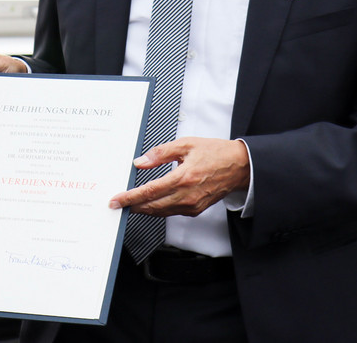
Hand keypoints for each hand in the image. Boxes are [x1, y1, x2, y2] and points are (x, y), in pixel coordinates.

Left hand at [108, 137, 249, 217]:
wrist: (239, 166)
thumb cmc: (216, 153)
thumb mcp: (186, 144)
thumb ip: (160, 153)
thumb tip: (140, 162)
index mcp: (183, 178)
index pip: (149, 191)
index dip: (130, 197)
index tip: (117, 200)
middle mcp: (187, 195)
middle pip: (152, 207)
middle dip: (133, 206)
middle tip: (118, 204)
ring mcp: (192, 205)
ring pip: (161, 212)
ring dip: (144, 209)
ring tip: (131, 204)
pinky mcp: (196, 210)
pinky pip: (172, 212)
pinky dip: (158, 209)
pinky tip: (151, 204)